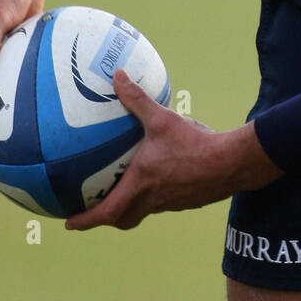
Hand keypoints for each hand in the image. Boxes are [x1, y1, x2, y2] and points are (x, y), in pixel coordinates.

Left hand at [65, 70, 282, 231]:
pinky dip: (151, 198)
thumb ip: (137, 100)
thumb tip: (117, 76)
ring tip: (120, 195)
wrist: (232, 163)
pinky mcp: (187, 200)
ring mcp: (171, 202)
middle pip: (123, 219)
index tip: (68, 223)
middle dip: (104, 218)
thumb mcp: (162, 119)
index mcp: (140, 184)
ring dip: (128, 208)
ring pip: (143, 212)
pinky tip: (158, 179)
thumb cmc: (195, 144)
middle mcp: (153, 199)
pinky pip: (162, 203)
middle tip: (91, 212)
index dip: (85, 220)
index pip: (105, 212)